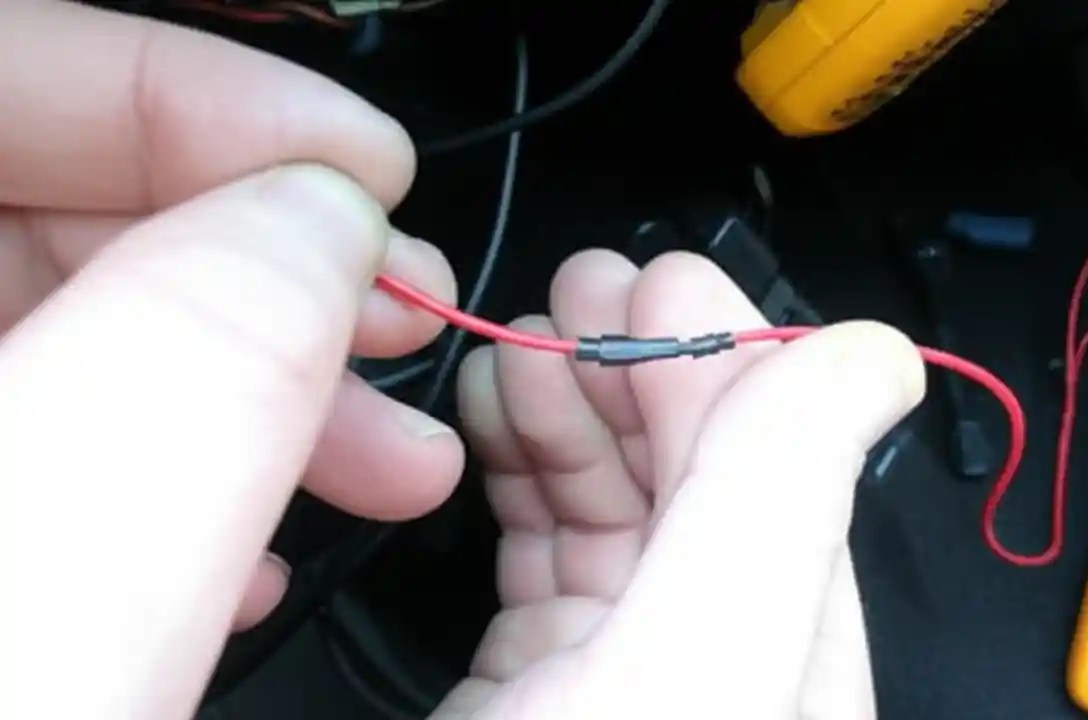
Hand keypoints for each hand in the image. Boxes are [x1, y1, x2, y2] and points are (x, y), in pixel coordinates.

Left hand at [2, 2, 460, 716]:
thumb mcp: (41, 610)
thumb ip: (184, 377)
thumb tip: (317, 231)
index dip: (186, 94)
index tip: (361, 169)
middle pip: (43, 201)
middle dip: (261, 256)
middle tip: (403, 320)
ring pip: (79, 334)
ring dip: (260, 384)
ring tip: (393, 460)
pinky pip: (68, 444)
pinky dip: (189, 477)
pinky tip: (263, 545)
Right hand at [439, 251, 924, 718]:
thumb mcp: (697, 666)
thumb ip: (772, 506)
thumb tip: (873, 358)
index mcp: (788, 654)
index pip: (781, 467)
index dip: (717, 360)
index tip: (651, 288)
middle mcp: (711, 655)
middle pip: (687, 469)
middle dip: (629, 363)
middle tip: (572, 293)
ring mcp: (616, 664)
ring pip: (606, 495)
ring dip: (563, 403)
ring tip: (519, 347)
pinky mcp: (524, 676)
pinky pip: (535, 541)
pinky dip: (514, 468)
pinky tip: (493, 416)